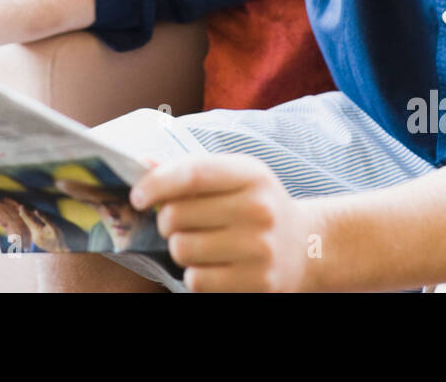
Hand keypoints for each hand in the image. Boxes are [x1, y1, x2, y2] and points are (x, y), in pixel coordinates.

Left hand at [18, 204, 67, 252]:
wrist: (60, 251)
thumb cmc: (58, 238)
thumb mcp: (52, 226)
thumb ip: (44, 218)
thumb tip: (35, 211)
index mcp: (37, 231)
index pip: (28, 220)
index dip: (24, 213)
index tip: (21, 206)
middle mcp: (34, 236)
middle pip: (28, 223)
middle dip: (25, 215)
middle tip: (21, 207)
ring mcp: (34, 240)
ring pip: (30, 227)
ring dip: (29, 220)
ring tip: (28, 213)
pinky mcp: (36, 242)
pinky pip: (33, 231)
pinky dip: (32, 225)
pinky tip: (33, 221)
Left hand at [129, 154, 316, 291]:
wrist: (308, 247)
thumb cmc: (258, 206)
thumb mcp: (236, 177)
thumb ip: (191, 169)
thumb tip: (142, 163)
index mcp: (252, 175)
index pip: (192, 174)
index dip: (156, 184)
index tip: (137, 196)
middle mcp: (260, 209)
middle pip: (178, 214)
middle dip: (165, 220)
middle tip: (175, 223)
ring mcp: (260, 249)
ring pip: (182, 249)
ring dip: (179, 248)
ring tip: (198, 243)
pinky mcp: (258, 283)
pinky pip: (196, 280)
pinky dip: (194, 274)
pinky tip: (213, 265)